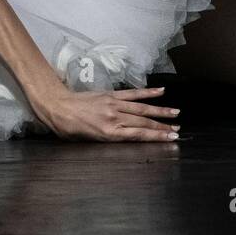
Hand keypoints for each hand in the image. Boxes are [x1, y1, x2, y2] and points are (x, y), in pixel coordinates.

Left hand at [33, 85, 181, 141]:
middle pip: (144, 123)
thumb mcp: (87, 142)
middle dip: (163, 127)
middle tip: (178, 130)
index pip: (139, 135)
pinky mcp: (111, 94)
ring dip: (160, 111)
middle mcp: (114, 118)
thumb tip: (125, 140)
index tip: (172, 138)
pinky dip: (147, 93)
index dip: (157, 136)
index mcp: (109, 132)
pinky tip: (160, 92)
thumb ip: (107, 140)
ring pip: (142, 109)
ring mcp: (114, 104)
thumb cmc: (68, 129)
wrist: (56, 106)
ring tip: (176, 113)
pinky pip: (132, 94)